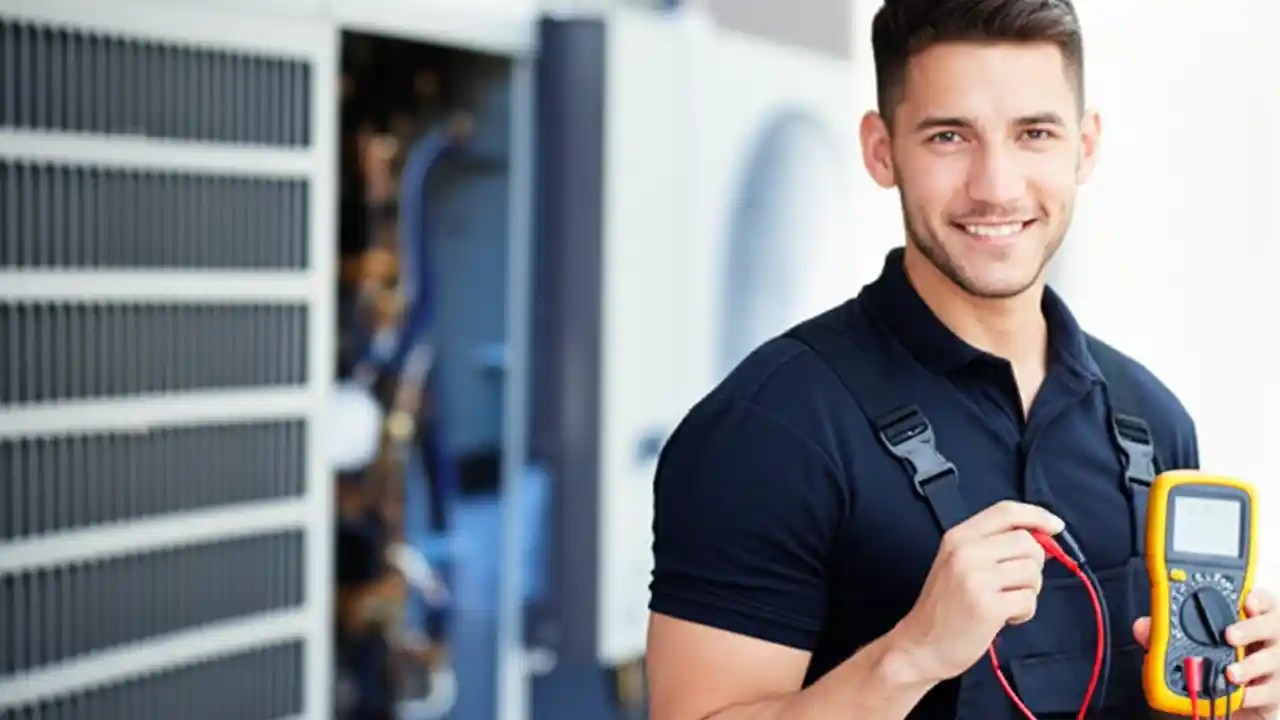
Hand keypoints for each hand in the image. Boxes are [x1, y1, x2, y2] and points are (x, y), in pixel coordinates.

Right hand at [889, 500, 1063, 682]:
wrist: (919, 644)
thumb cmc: (943, 605)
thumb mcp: (958, 562)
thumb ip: (993, 545)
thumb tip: (1042, 537)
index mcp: (958, 537)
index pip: (1005, 511)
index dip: (1037, 515)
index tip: (1055, 526)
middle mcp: (966, 552)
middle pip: (1027, 542)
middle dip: (1033, 564)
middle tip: (1014, 583)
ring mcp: (976, 579)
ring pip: (1032, 571)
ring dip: (1028, 591)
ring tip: (1004, 602)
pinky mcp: (988, 607)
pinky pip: (1029, 600)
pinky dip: (1024, 612)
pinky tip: (1004, 617)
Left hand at [1135, 589, 1279, 718]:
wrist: (1232, 697)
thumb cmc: (1217, 659)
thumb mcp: (1191, 641)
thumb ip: (1167, 631)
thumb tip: (1144, 627)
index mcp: (1249, 618)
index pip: (1261, 600)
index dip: (1256, 598)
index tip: (1246, 600)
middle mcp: (1267, 638)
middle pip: (1269, 626)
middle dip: (1250, 628)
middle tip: (1229, 635)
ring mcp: (1273, 664)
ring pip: (1270, 660)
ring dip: (1249, 666)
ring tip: (1230, 671)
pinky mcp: (1273, 691)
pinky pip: (1267, 692)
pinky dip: (1251, 694)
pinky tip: (1239, 694)